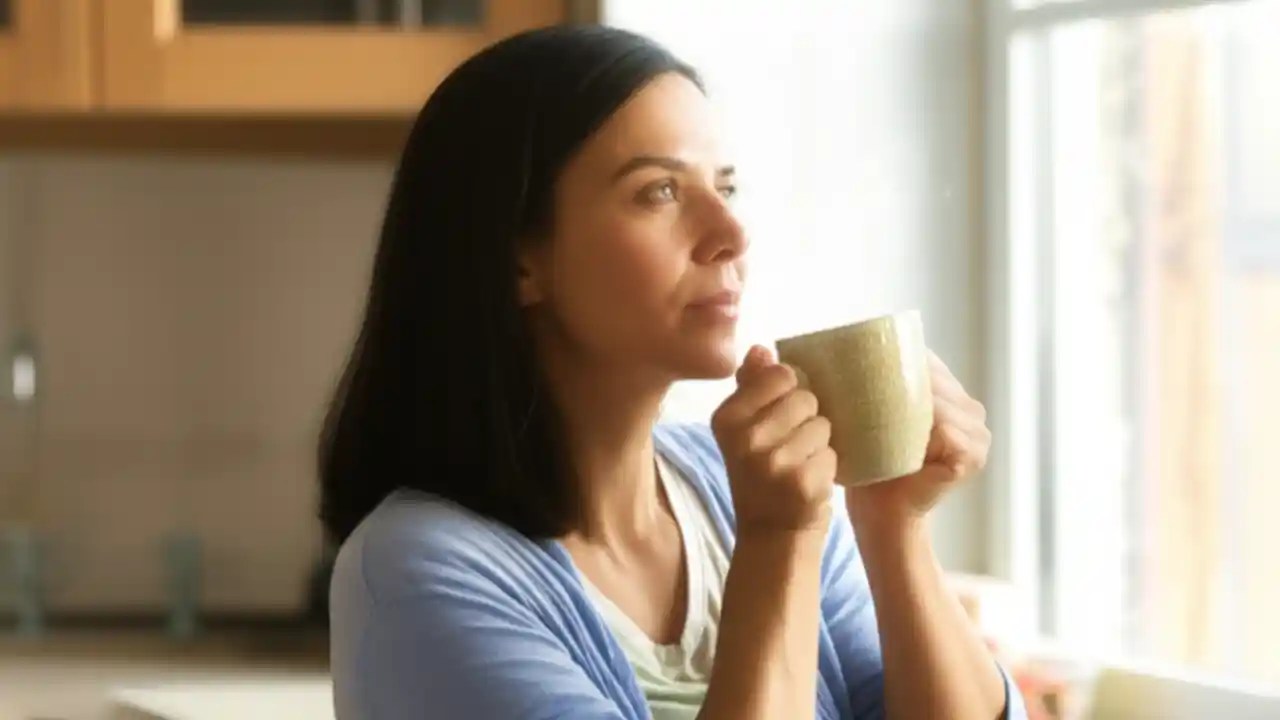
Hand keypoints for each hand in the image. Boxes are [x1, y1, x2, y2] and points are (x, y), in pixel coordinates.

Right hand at [711, 345, 837, 535]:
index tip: (779, 418)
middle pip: (806, 398)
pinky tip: (809, 482)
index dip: (790, 392)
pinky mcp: (803, 483)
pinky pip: (833, 452)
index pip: (781, 375)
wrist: (772, 533)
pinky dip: (827, 467)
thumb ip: (752, 386)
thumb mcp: (745, 430)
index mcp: (726, 418)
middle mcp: (745, 439)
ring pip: (823, 425)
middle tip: (790, 447)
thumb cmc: (763, 474)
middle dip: (807, 419)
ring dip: (819, 444)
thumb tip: (760, 349)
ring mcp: (774, 462)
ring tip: (800, 464)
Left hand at [848, 351, 990, 528]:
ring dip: (906, 410)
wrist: (880, 511)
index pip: (928, 363)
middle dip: (899, 383)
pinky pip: (943, 429)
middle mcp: (972, 412)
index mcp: (954, 396)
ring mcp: (978, 435)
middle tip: (863, 392)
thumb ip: (884, 386)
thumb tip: (850, 343)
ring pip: (937, 402)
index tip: (864, 362)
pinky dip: (920, 434)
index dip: (898, 362)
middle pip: (933, 380)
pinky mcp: (972, 456)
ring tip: (878, 421)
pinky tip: (901, 445)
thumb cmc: (874, 463)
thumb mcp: (878, 416)